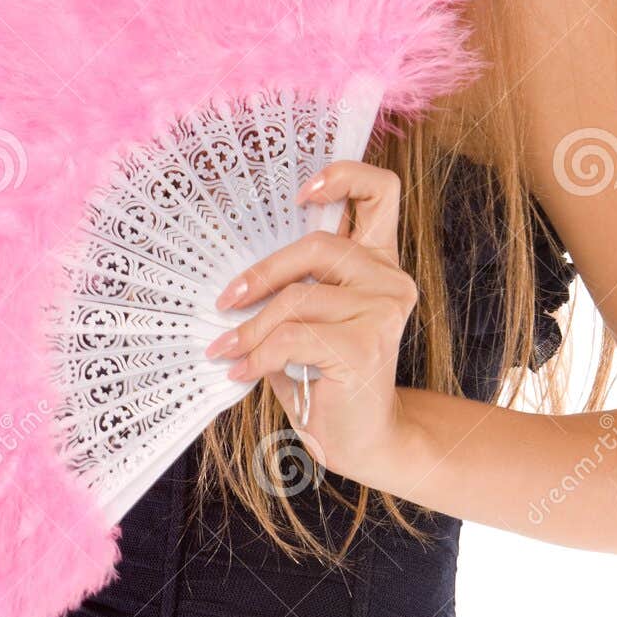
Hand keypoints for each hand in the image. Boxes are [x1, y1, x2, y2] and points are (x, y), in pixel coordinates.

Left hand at [204, 159, 417, 484]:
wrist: (364, 440)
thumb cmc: (327, 375)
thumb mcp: (310, 319)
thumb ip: (295, 284)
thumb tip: (232, 274)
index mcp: (377, 260)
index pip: (380, 191)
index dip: (342, 176)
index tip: (301, 194)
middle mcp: (389, 278)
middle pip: (317, 246)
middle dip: (261, 274)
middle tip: (226, 300)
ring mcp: (384, 310)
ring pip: (297, 298)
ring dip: (251, 328)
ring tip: (227, 349)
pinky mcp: (367, 344)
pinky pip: (294, 337)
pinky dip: (259, 355)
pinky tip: (243, 372)